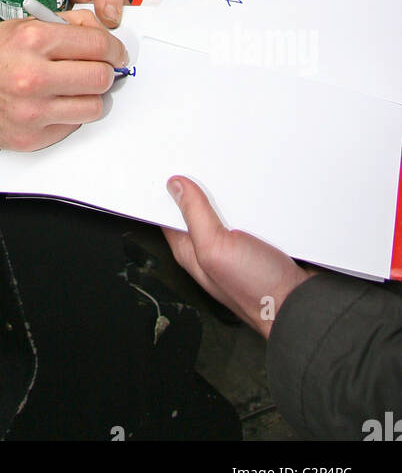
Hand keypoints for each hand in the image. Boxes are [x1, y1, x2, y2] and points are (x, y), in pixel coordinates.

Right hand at [0, 8, 127, 150]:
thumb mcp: (26, 25)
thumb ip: (68, 24)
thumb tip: (105, 33)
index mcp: (34, 40)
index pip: (98, 44)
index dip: (114, 48)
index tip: (116, 52)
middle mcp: (34, 76)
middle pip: (100, 77)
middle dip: (106, 71)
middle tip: (100, 70)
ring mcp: (33, 110)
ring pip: (94, 106)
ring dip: (92, 96)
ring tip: (78, 88)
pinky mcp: (33, 136)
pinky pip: (74, 126)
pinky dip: (72, 114)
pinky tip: (57, 103)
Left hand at [162, 177, 312, 337]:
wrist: (303, 306)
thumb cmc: (258, 292)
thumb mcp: (215, 249)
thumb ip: (194, 216)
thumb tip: (176, 187)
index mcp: (193, 252)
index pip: (171, 215)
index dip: (169, 192)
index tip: (172, 168)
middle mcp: (214, 249)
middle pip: (200, 208)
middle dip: (203, 187)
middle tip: (207, 166)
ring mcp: (239, 245)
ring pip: (230, 209)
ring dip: (234, 195)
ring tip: (237, 177)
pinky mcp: (263, 242)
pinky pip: (256, 215)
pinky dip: (259, 204)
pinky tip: (262, 196)